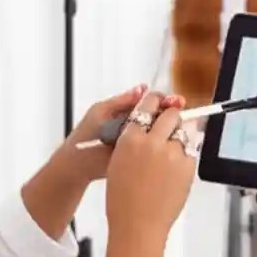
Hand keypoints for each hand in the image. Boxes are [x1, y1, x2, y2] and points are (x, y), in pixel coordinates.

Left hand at [58, 84, 185, 184]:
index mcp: (124, 111)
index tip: (176, 102)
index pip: (150, 102)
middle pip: (156, 115)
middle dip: (170, 113)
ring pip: (155, 131)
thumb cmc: (84, 138)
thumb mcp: (102, 113)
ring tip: (180, 127)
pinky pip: (151, 146)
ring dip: (167, 129)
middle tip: (182, 112)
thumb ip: (122, 102)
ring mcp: (134, 140)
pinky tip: (171, 145)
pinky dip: (160, 144)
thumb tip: (143, 88)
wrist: (74, 169)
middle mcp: (132, 124)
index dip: (164, 101)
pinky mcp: (135, 156)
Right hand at [105, 91, 196, 243]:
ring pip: (185, 130)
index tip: (160, 102)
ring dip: (182, 133)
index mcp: (131, 138)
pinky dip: (187, 153)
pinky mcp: (187, 166)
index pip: (147, 105)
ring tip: (174, 147)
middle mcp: (153, 141)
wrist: (138, 225)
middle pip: (171, 114)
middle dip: (173, 115)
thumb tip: (148, 127)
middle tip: (172, 122)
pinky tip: (177, 165)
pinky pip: (192, 150)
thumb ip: (133, 140)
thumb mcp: (119, 162)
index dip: (156, 101)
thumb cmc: (123, 199)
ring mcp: (172, 153)